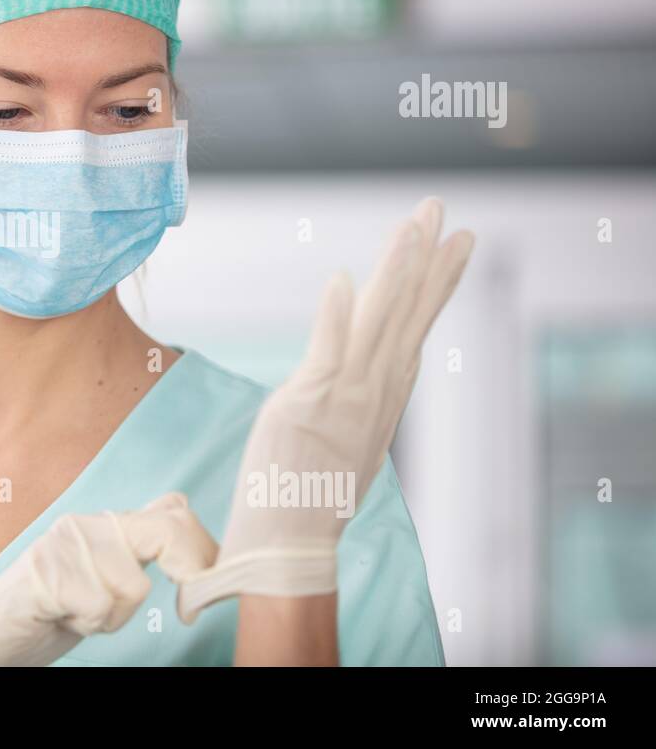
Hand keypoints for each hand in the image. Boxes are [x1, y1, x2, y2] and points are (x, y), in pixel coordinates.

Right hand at [0, 492, 217, 665]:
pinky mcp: (44, 572)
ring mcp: (63, 544)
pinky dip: (88, 624)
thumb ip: (136, 543)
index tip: (204, 590)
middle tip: (184, 608)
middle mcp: (85, 524)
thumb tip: (180, 507)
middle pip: (163, 534)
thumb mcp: (101, 576)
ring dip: (113, 616)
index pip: (174, 513)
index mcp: (103, 524)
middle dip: (184, 569)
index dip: (203, 550)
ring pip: (132, 585)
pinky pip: (99, 605)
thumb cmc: (47, 613)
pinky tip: (61, 618)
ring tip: (78, 614)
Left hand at [178, 197, 474, 621]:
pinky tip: (341, 279)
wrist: (291, 540)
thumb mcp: (348, 434)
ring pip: (377, 321)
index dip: (438, 280)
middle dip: (426, 258)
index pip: (417, 323)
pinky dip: (335, 317)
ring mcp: (345, 394)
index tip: (458, 241)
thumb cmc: (312, 488)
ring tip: (411, 226)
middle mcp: (375, 388)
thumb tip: (366, 373)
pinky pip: (326, 352)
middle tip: (441, 208)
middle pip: (407, 312)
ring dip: (394, 272)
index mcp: (385, 392)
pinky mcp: (308, 401)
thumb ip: (359, 394)